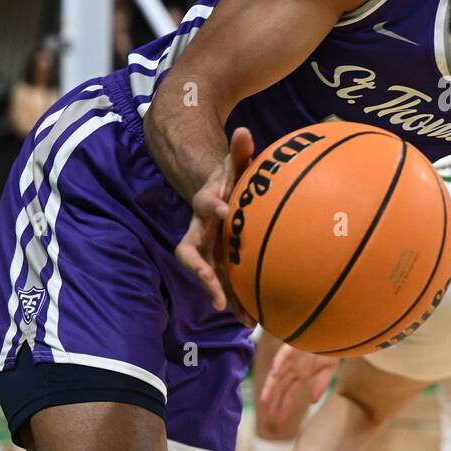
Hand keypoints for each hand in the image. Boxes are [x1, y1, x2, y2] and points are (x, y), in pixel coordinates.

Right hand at [174, 126, 254, 316]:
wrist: (215, 193)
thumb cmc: (229, 180)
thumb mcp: (233, 164)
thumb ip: (239, 152)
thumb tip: (244, 130)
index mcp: (205, 204)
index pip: (203, 203)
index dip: (212, 204)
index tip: (225, 209)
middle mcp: (200, 230)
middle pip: (192, 254)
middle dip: (203, 274)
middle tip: (215, 292)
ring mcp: (208, 249)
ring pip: (209, 276)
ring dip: (224, 296)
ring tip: (245, 319)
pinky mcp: (219, 263)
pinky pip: (225, 283)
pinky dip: (238, 301)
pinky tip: (257, 320)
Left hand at [261, 344, 338, 424]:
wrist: (335, 331)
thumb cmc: (332, 348)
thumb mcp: (329, 369)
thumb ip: (321, 384)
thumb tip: (312, 402)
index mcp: (302, 374)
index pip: (289, 393)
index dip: (284, 406)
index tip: (279, 421)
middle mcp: (294, 368)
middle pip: (280, 387)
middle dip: (274, 402)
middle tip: (268, 417)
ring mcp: (291, 358)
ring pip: (277, 374)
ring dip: (270, 387)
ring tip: (264, 401)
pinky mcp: (293, 346)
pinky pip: (283, 355)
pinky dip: (279, 363)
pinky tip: (276, 373)